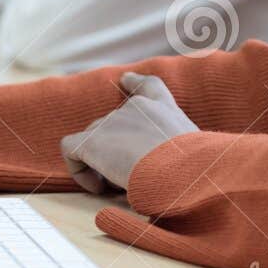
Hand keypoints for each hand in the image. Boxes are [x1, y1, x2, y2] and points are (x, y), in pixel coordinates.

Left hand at [60, 73, 197, 193]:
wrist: (181, 173)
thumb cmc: (194, 171)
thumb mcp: (197, 150)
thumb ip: (178, 148)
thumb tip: (167, 168)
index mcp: (164, 108)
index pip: (147, 86)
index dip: (134, 83)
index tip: (125, 80)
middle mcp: (135, 108)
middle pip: (112, 124)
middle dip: (116, 150)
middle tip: (132, 177)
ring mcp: (111, 121)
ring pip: (93, 141)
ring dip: (103, 163)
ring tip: (121, 185)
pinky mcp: (92, 141)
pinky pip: (71, 151)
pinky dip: (80, 171)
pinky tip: (99, 188)